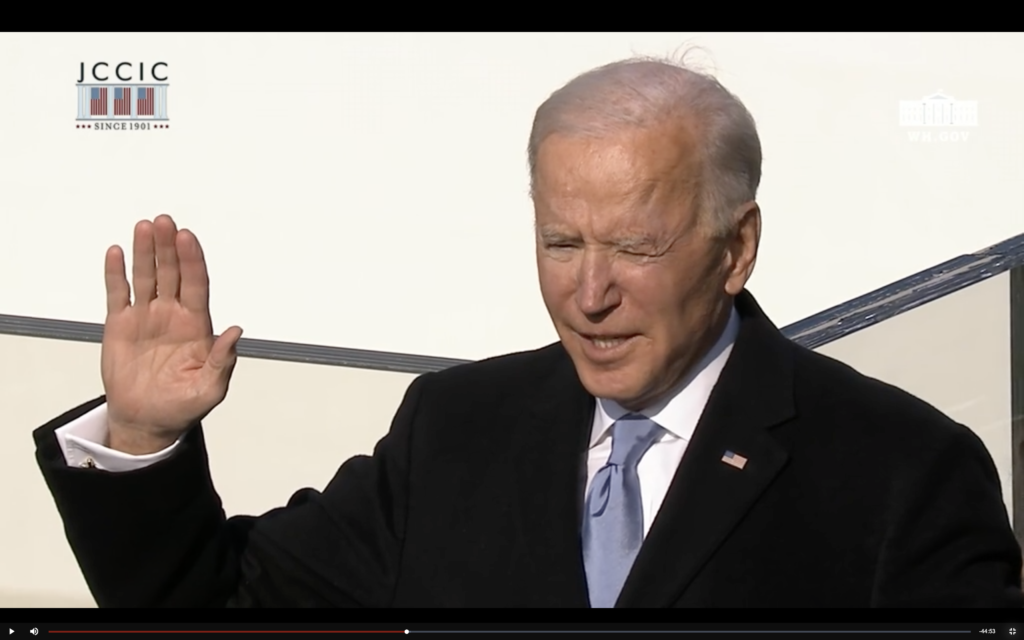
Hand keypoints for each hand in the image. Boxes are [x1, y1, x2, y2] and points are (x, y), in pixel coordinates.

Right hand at [101, 215, 241, 453]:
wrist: (148, 421)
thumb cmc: (183, 405)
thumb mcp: (210, 388)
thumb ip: (222, 360)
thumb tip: (235, 331)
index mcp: (197, 325)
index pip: (196, 284)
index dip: (192, 260)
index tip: (187, 238)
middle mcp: (172, 314)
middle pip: (172, 273)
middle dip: (168, 247)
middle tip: (164, 221)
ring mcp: (146, 317)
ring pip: (146, 276)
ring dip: (145, 251)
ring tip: (144, 226)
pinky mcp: (120, 325)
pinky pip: (118, 294)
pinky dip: (115, 273)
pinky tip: (116, 252)